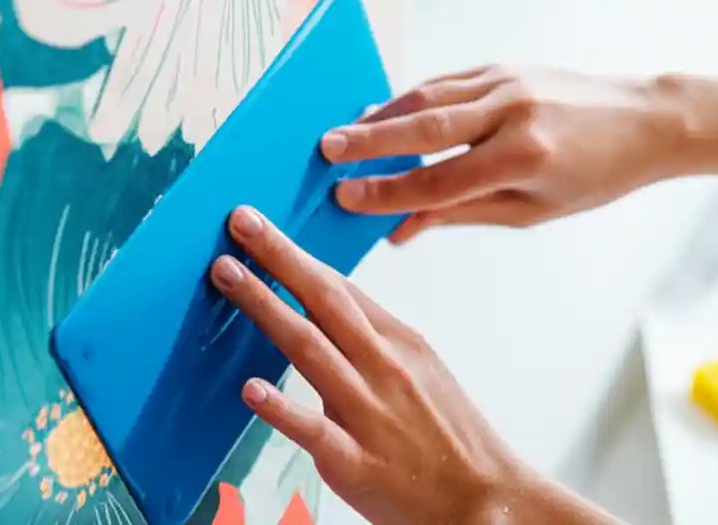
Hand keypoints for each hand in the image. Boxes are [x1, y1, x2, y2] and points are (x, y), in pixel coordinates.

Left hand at [209, 206, 617, 524]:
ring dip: (265, 306)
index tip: (259, 226)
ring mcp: (370, 412)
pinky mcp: (356, 462)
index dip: (295, 254)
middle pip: (324, 299)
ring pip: (309, 347)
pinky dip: (281, 408)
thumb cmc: (451, 438)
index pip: (339, 286)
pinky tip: (250, 390)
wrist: (489, 501)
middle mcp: (384, 367)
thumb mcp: (422, 371)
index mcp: (400, 342)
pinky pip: (313, 429)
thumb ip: (371, 342)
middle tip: (240, 222)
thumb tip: (323, 312)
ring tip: (228, 275)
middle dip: (278, 256)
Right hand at [320, 66, 685, 241]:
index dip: (387, 192)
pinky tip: (382, 112)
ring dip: (382, 116)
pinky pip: (445, 82)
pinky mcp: (503, 66)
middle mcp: (511, 114)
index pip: (438, 180)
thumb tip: (399, 229)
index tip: (346, 197)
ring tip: (342, 134)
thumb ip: (460, 213)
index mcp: (523, 159)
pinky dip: (409, 98)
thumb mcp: (529, 210)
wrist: (644, 121)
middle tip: (326, 153)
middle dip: (370, 142)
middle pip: (424, 129)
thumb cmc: (593, 176)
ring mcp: (506, 82)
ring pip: (428, 97)